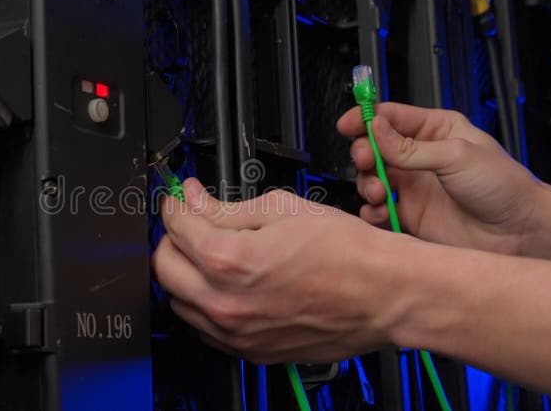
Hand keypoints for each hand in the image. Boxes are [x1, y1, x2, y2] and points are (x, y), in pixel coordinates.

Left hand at [152, 178, 397, 364]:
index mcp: (230, 260)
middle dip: (170, 239)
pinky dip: (205, 306)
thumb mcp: (283, 209)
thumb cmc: (348, 252)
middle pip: (164, 268)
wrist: (386, 294)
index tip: (180, 198)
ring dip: (184, 275)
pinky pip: (206, 330)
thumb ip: (227, 208)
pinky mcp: (252, 352)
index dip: (175, 204)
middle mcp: (226, 303)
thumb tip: (196, 201)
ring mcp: (237, 334)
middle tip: (188, 224)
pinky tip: (225, 287)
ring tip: (208, 254)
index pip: (176, 226)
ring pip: (180, 304)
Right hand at [337, 102, 542, 255]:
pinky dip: (372, 210)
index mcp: (435, 130)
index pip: (390, 117)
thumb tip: (376, 129)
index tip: (348, 124)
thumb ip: (410, 147)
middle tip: (366, 161)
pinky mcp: (409, 214)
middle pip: (374, 147)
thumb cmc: (503, 186)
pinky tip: (381, 211)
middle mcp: (419, 157)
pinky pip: (377, 209)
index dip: (365, 118)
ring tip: (380, 192)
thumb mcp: (456, 155)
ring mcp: (412, 186)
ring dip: (367, 183)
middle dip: (364, 153)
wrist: (518, 232)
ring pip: (370, 178)